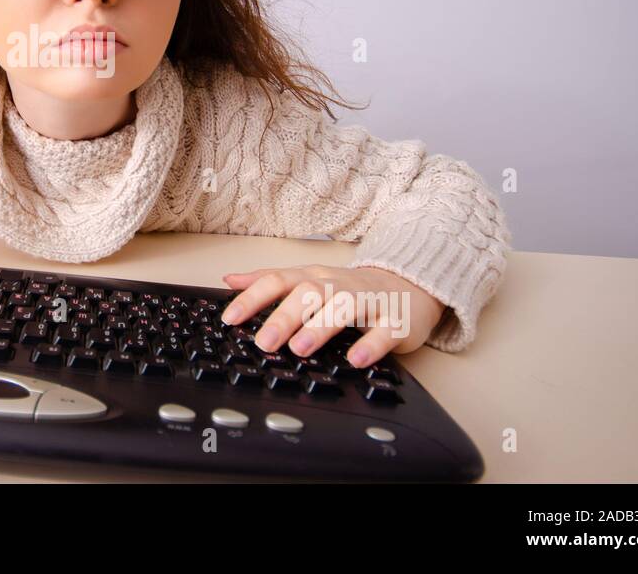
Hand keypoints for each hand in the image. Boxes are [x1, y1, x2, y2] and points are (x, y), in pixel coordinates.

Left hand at [219, 264, 445, 369]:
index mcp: (313, 277)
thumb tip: (229, 280)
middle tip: (264, 342)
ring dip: (320, 327)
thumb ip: (269, 282)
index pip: (279, 281)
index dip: (252, 298)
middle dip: (284, 317)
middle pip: (309, 293)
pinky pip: (385, 331)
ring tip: (301, 348)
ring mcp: (368, 302)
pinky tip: (356, 360)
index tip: (230, 318)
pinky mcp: (396, 320)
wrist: (408, 285)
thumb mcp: (307, 279)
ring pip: (344, 307)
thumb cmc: (349, 288)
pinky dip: (371, 345)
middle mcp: (338, 285)